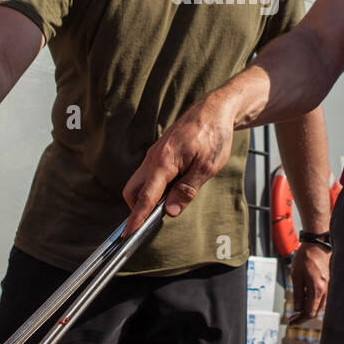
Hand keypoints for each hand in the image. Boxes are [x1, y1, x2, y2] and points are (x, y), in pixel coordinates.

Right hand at [122, 98, 235, 235]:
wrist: (215, 110)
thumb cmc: (214, 135)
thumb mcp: (207, 167)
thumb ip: (187, 190)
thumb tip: (171, 211)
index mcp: (164, 161)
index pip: (146, 196)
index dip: (137, 217)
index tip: (128, 233)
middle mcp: (154, 157)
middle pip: (133, 190)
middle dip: (137, 208)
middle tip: (153, 220)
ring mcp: (155, 154)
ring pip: (140, 182)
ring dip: (148, 196)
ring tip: (170, 202)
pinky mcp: (160, 153)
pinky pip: (150, 174)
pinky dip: (155, 186)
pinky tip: (173, 188)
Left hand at [287, 244, 329, 322]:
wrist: (316, 245)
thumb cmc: (305, 257)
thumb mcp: (296, 276)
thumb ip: (298, 294)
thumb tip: (298, 309)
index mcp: (317, 289)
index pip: (310, 313)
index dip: (300, 320)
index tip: (292, 322)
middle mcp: (325, 290)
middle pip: (316, 311)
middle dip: (303, 316)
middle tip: (292, 318)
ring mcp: (328, 286)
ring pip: (320, 306)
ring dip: (309, 310)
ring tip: (297, 310)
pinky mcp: (328, 283)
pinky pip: (322, 298)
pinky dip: (313, 303)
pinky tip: (305, 300)